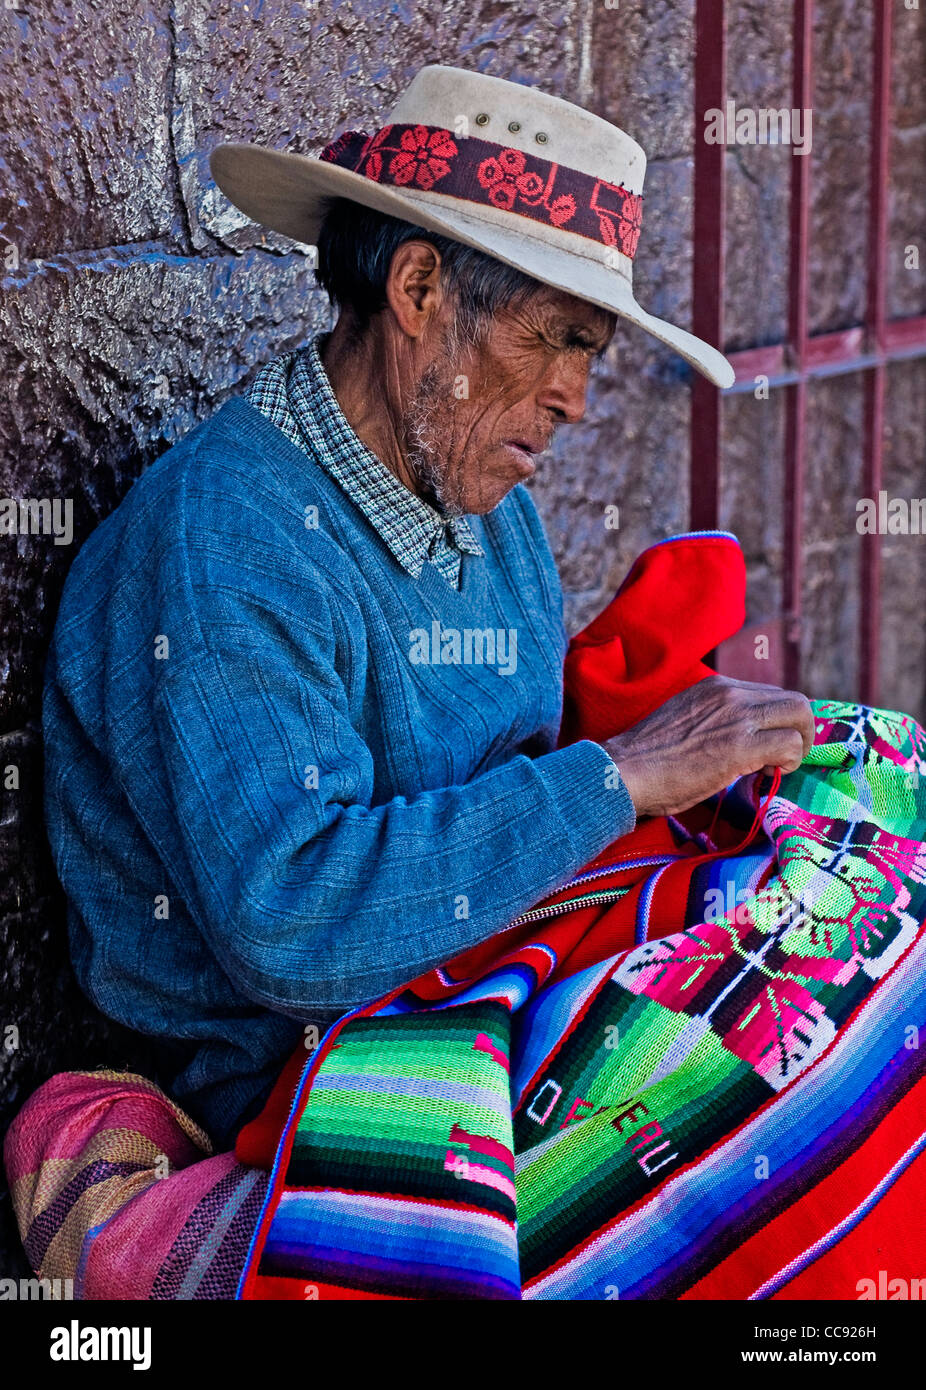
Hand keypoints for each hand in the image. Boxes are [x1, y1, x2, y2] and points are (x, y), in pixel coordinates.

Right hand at [603, 675, 814, 819]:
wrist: (624, 770)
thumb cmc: (647, 757)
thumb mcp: (685, 721)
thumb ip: (715, 721)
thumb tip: (739, 741)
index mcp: (716, 687)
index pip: (770, 695)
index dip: (777, 723)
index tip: (769, 746)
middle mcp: (731, 693)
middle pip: (795, 700)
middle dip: (801, 731)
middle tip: (785, 758)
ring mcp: (737, 716)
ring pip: (801, 715)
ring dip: (800, 745)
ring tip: (778, 767)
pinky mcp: (741, 745)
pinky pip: (790, 744)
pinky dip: (790, 761)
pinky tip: (769, 774)